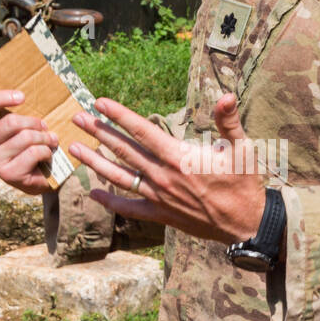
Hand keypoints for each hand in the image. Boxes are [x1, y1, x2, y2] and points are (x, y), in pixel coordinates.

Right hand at [0, 88, 57, 194]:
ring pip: (26, 137)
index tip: (22, 96)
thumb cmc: (31, 142)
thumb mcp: (24, 123)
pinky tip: (46, 156)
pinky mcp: (7, 174)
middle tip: (46, 128)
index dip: (2, 97)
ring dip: (45, 138)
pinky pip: (33, 152)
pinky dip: (46, 152)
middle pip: (11, 121)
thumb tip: (39, 84)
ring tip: (50, 141)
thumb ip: (23, 109)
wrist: (39, 175)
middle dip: (36, 123)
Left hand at [68, 93, 266, 245]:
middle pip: (124, 150)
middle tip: (77, 117)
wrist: (246, 225)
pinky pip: (129, 208)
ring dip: (94, 161)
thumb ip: (229, 121)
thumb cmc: (244, 184)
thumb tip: (226, 95)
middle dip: (98, 132)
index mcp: (180, 157)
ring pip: (119, 176)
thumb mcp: (243, 149)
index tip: (99, 102)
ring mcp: (159, 198)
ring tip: (73, 147)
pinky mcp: (160, 215)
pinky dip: (110, 201)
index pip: (142, 131)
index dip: (119, 115)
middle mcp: (164, 177)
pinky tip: (92, 193)